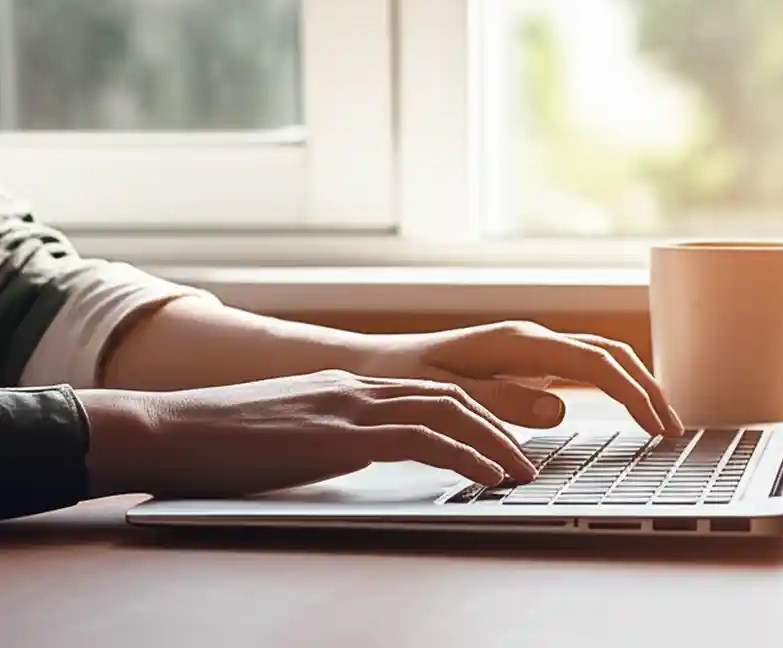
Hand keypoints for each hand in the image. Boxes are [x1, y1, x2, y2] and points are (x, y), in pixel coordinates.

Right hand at [81, 370, 538, 498]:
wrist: (172, 429)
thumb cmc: (220, 443)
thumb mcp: (291, 434)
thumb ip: (331, 437)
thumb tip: (358, 457)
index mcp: (348, 387)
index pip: (429, 391)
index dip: (475, 414)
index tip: (503, 440)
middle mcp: (357, 387)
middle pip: (451, 396)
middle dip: (499, 427)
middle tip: (528, 461)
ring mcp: (350, 406)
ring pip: (447, 411)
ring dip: (494, 443)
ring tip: (521, 474)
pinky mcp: (340, 434)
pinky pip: (420, 440)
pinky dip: (462, 456)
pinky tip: (486, 476)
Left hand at [352, 321, 683, 436]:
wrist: (379, 364)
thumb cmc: (404, 380)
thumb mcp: (446, 396)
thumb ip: (500, 402)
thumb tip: (557, 410)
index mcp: (518, 342)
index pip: (594, 363)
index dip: (632, 395)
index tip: (656, 427)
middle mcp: (532, 337)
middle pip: (610, 354)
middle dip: (647, 388)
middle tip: (673, 430)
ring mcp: (532, 346)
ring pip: (602, 356)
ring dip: (636, 384)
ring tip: (660, 421)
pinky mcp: (528, 359)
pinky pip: (585, 366)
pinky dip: (615, 384)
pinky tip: (625, 407)